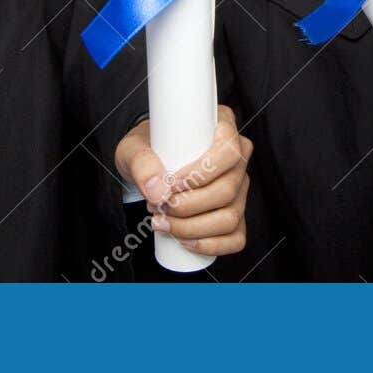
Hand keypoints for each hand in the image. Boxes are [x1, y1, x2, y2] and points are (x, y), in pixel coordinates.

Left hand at [114, 104, 252, 254]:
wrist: (147, 168)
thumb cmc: (146, 150)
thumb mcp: (134, 148)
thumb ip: (142, 163)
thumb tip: (159, 192)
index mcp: (221, 128)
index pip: (229, 150)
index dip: (203, 172)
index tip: (171, 183)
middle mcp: (236, 160)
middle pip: (227, 189)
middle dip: (188, 206)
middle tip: (158, 206)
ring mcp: (238, 189)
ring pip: (230, 217)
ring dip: (193, 228)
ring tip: (163, 222)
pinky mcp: (234, 215)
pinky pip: (235, 237)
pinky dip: (210, 244)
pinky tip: (185, 241)